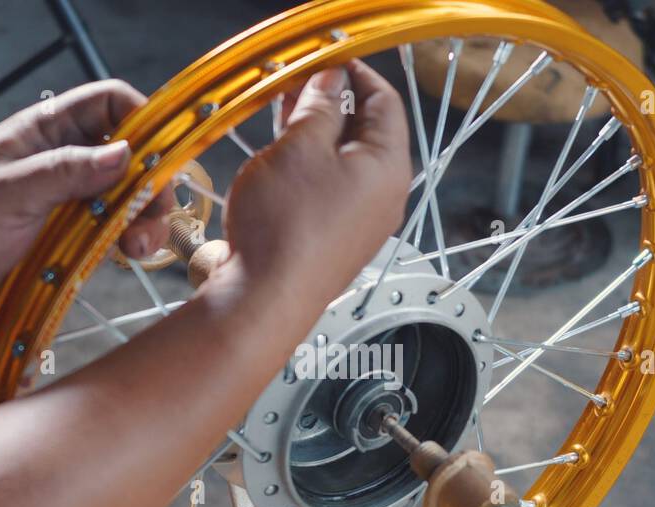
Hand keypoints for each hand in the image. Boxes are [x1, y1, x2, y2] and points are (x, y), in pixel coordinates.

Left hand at [0, 80, 175, 325]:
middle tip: (153, 211)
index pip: (108, 102)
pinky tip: (129, 255)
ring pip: (140, 194)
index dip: (142, 117)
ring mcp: (84, 198)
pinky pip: (129, 229)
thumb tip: (123, 154)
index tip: (160, 152)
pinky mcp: (89, 235)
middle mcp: (72, 158)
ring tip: (137, 246)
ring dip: (151, 217)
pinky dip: (140, 241)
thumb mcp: (6, 192)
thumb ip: (61, 170)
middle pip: (137, 151)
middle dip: (154, 179)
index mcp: (47, 131)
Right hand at [220, 60, 410, 306]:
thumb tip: (330, 81)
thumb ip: (318, 107)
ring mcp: (362, 223)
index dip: (355, 73)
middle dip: (330, 104)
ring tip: (281, 118)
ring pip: (344, 163)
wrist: (265, 299)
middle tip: (295, 85)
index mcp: (388, 167)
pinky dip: (309, 168)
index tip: (325, 59)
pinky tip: (280, 163)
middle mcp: (384, 197)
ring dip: (314, 136)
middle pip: (365, 133)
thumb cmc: (285, 228)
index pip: (384, 102)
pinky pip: (330, 192)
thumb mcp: (298, 147)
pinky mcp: (336, 242)